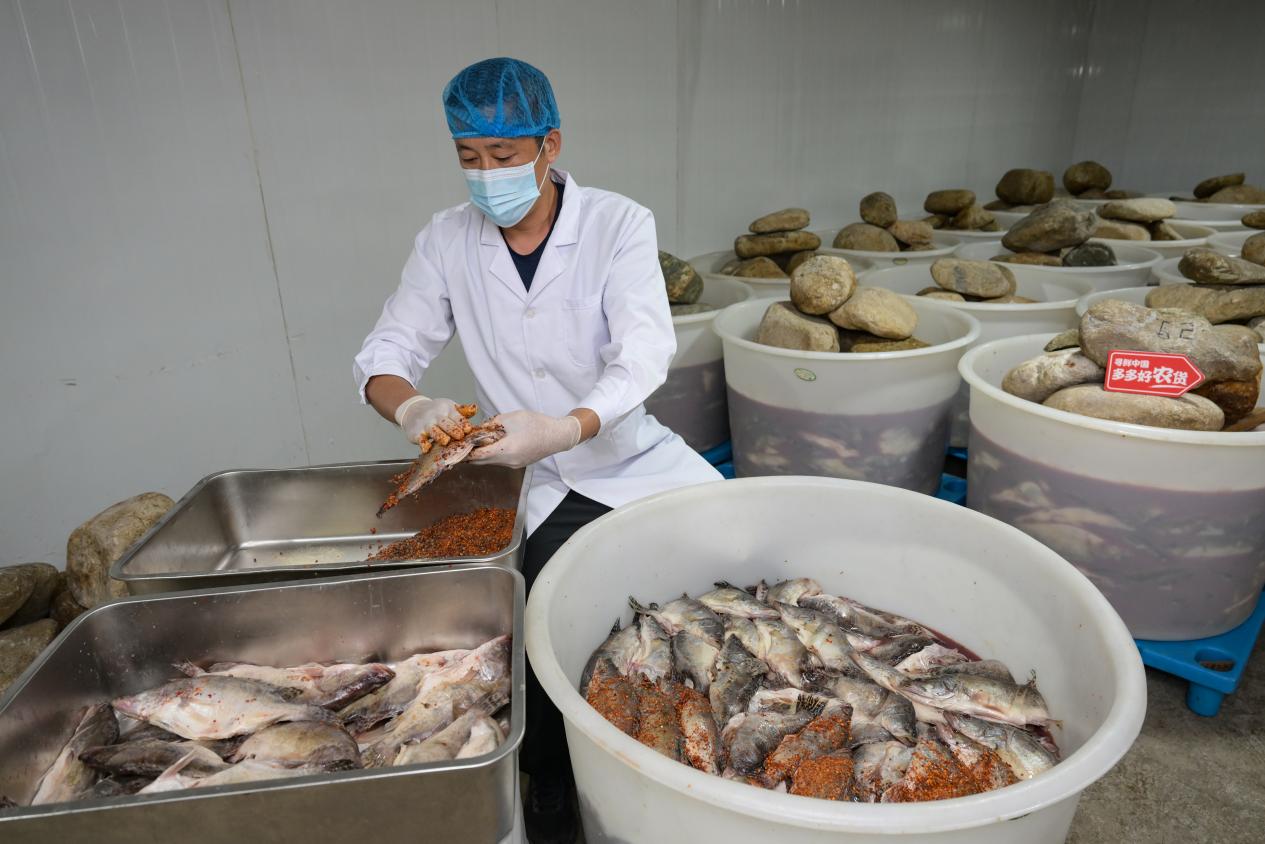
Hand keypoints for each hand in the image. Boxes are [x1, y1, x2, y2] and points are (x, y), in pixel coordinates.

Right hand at [395, 395, 467, 444]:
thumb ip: (463, 411)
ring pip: (434, 431)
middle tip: (460, 436)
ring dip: (440, 436)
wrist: (414, 410)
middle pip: (445, 423)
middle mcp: (436, 416)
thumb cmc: (437, 411)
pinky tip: (427, 448)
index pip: (456, 416)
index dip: (462, 423)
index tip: (468, 429)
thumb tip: (475, 409)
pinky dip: (423, 444)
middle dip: (453, 430)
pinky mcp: (416, 434)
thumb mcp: (450, 407)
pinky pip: (420, 439)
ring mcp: (426, 425)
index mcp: (447, 409)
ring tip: (446, 441)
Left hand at [467, 410, 581, 468]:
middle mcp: (508, 462)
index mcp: (506, 450)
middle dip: (469, 455)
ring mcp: (514, 464)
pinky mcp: (518, 463)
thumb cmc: (537, 424)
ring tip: (471, 444)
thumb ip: (493, 423)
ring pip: (490, 461)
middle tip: (457, 447)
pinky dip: (490, 454)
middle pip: (481, 462)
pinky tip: (488, 445)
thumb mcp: (512, 417)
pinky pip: (498, 460)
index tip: (453, 448)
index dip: (464, 452)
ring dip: (480, 454)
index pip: (478, 456)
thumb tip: (480, 429)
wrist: (558, 436)